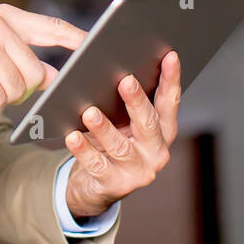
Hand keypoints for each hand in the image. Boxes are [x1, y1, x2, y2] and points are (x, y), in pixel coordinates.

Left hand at [63, 50, 181, 219]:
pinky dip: (83, 150)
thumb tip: (115, 67)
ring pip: (120, 146)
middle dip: (136, 101)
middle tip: (125, 81)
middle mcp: (156, 152)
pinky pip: (96, 165)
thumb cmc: (112, 144)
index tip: (170, 56)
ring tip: (90, 112)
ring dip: (104, 128)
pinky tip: (72, 137)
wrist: (98, 187)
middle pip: (148, 123)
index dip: (171, 79)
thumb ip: (127, 104)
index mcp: (163, 131)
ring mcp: (138, 171)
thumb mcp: (125, 124)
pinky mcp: (115, 185)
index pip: (169, 102)